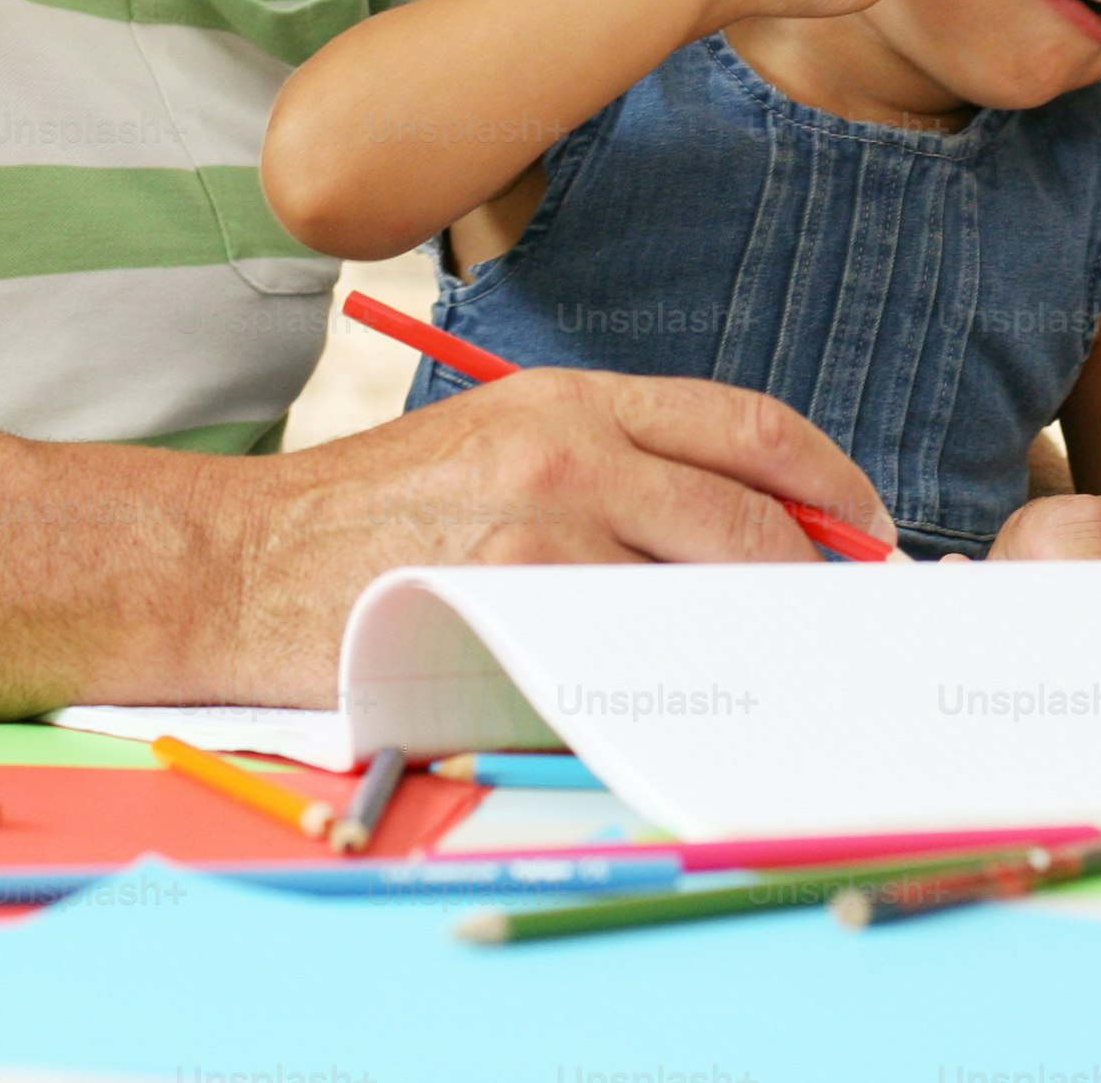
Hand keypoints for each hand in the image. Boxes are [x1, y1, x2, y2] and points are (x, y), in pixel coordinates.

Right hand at [210, 369, 891, 701]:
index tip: (863, 532)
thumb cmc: (370, 514)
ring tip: (757, 670)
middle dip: (808, 582)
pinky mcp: (507, 612)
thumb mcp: (498, 442)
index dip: (829, 484)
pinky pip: (631, 660)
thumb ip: (614, 468)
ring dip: (743, 642)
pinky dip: (667, 685)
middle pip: (750, 519)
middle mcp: (571, 452)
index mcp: (576, 399)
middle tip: (828, 626)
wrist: (237, 560)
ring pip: (700, 596)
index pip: (750, 426)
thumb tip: (742, 528)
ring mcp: (541, 534)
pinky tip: (673, 702)